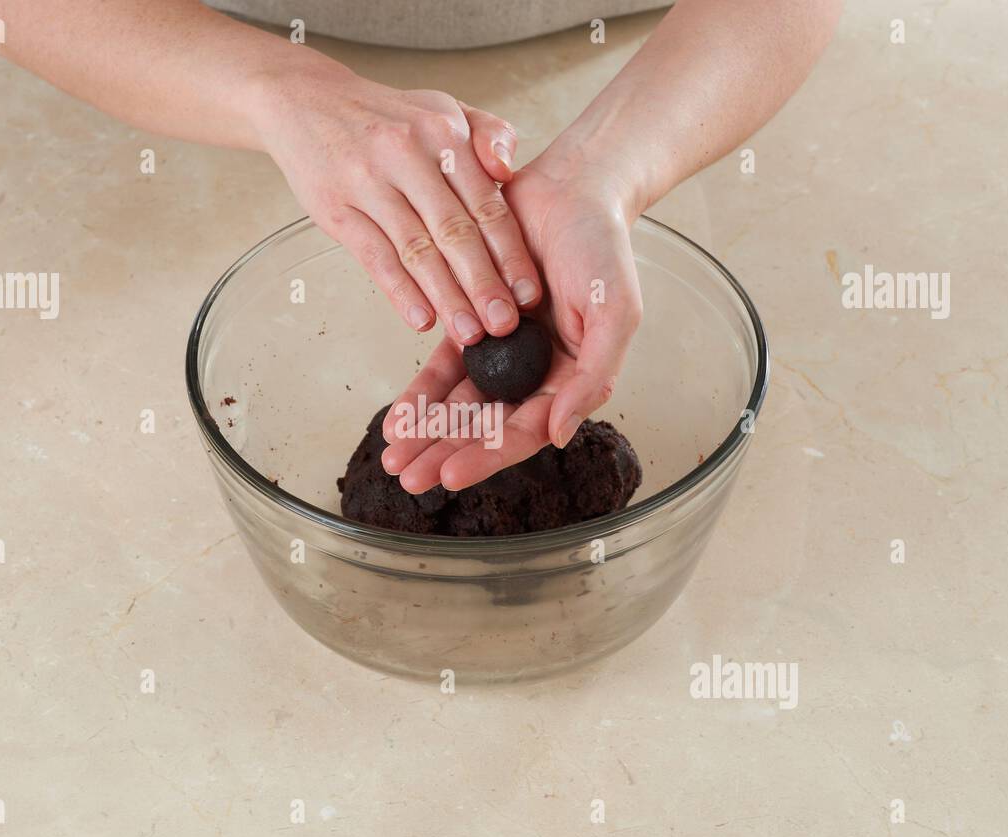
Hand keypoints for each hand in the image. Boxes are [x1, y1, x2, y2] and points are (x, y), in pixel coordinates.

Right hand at [258, 61, 542, 343]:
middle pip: (455, 231)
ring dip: (446, 297)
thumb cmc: (386, 117)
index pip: (486, 204)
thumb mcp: (444, 109)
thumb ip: (490, 136)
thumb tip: (508, 175)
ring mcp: (368, 183)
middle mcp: (408, 155)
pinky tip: (420, 319)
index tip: (528, 293)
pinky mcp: (337, 208)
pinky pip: (375, 257)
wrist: (305, 101)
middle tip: (504, 325)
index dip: (510, 254)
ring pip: (416, 250)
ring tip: (468, 332)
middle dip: (483, 285)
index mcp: (443, 133)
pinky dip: (400, 292)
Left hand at [378, 160, 641, 492]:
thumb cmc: (603, 249)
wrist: (573, 187)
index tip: (450, 474)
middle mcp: (535, 375)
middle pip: (485, 427)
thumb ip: (593, 378)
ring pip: (458, 405)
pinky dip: (420, 394)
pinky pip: (441, 368)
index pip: (525, 431)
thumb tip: (559, 435)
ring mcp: (501, 353)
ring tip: (393, 458)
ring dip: (426, 433)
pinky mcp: (471, 324)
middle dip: (445, 453)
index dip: (487, 455)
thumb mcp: (614, 314)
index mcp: (571, 380)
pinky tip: (396, 417)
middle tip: (408, 478)